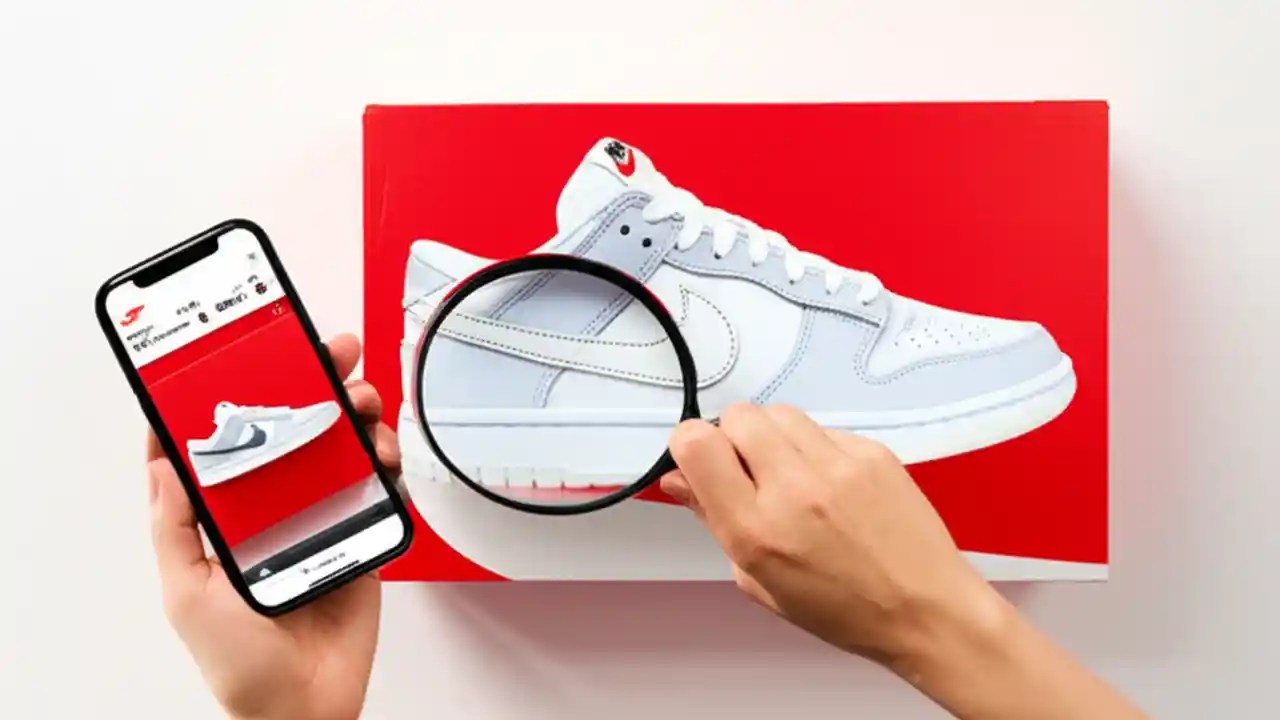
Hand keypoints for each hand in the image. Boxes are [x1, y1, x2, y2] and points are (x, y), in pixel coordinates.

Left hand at [147, 334, 399, 719]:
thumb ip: (175, 527)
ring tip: (364, 409)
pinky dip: (386, 462)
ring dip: (357, 416)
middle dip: (318, 385)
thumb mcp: (188, 591)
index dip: (244, 395)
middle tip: (333, 359)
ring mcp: (323, 516)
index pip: (235, 440)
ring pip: (343, 447)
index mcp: (231, 515)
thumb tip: (162, 463)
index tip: (255, 357)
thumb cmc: (238, 660)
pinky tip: (382, 456)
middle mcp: (278, 507)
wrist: (304, 701)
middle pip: (299, 429)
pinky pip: (379, 486)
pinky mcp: (361, 532)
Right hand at [661, 404, 994, 663]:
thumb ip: (714, 522)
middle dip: (732, 437)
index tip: (701, 462)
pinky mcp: (871, 451)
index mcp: (755, 530)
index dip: (689, 445)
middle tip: (749, 470)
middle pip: (737, 415)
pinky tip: (830, 483)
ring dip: (772, 437)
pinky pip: (822, 428)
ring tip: (790, 474)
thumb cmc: (841, 610)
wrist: (925, 609)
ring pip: (779, 413)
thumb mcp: (760, 582)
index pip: (697, 444)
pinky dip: (814, 448)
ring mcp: (836, 465)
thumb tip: (678, 480)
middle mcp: (792, 489)